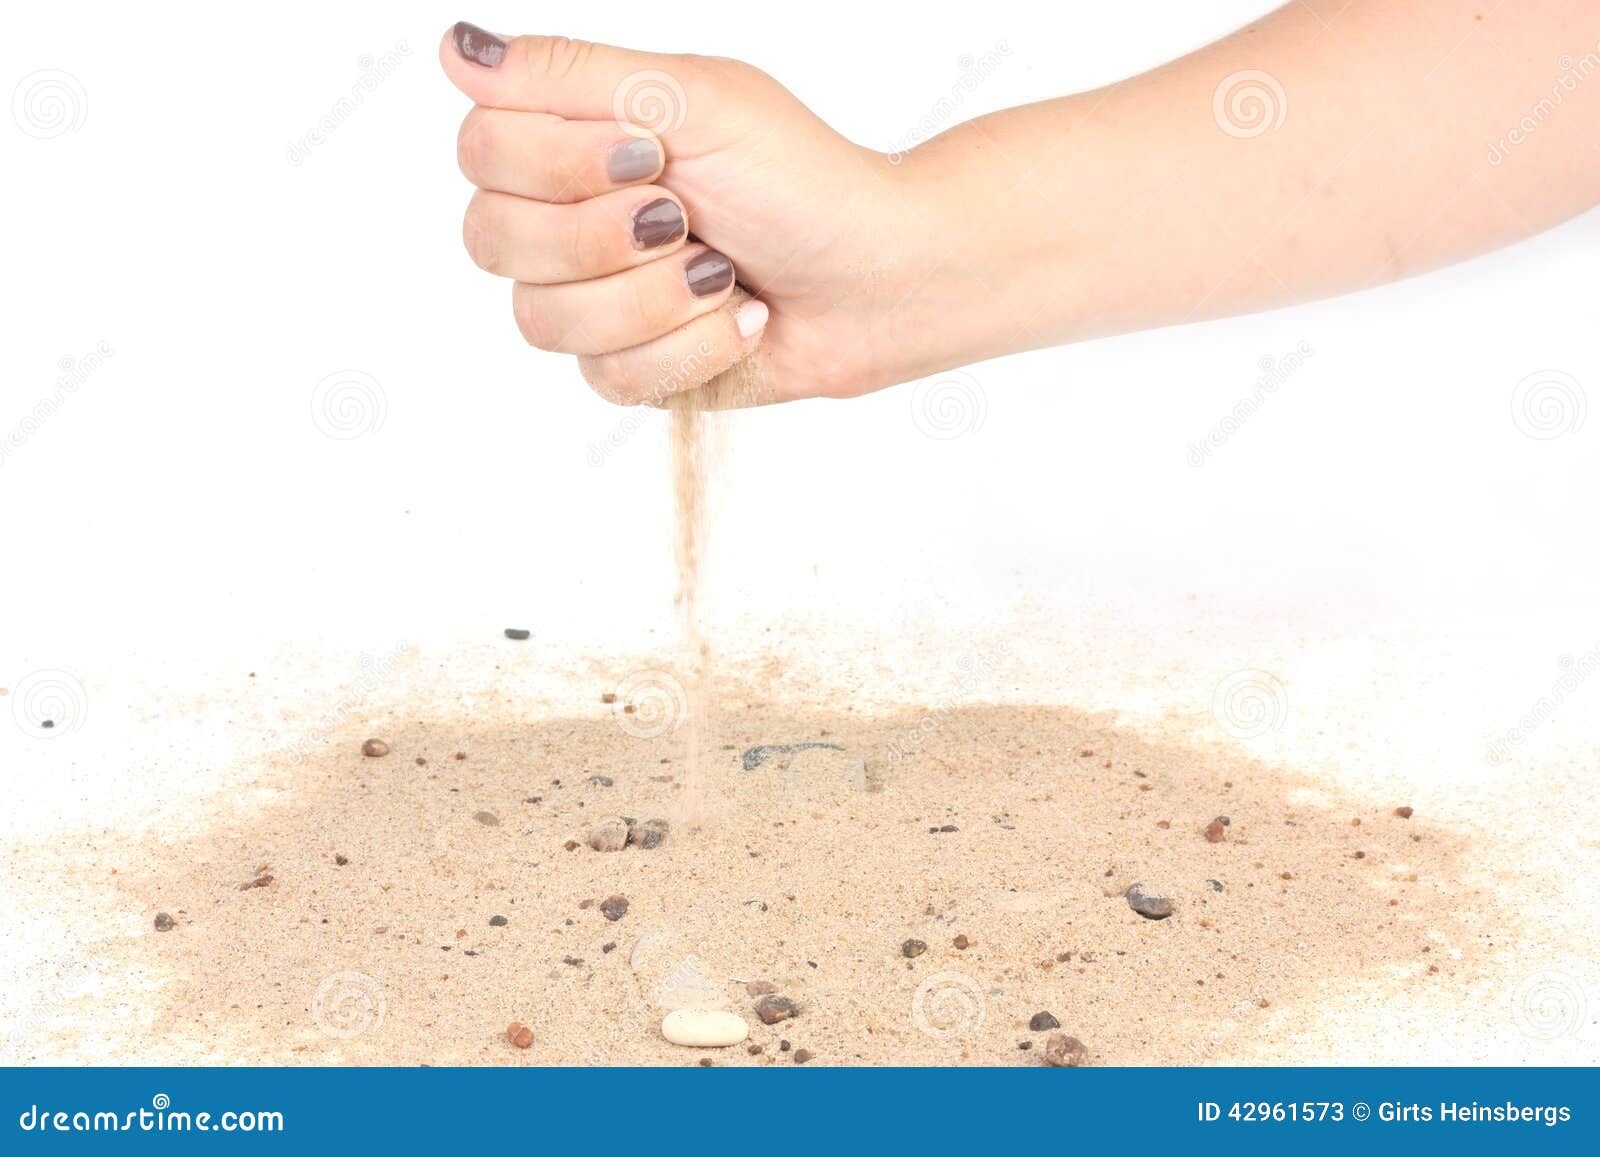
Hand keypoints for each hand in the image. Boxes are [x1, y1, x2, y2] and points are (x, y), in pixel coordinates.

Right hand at [440, 23, 945, 406]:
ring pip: (544, 321)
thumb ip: (571, 75)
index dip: (554, 162)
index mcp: (571, 142)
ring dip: (654, 298)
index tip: (647, 154)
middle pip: (492, 239)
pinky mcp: (628, 368)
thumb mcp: (694, 100)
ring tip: (723, 274)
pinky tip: (740, 318)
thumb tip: (456, 47)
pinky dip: (690, 348)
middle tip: (685, 218)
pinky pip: (607, 377)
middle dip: (604, 235)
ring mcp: (591, 300)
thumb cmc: (800, 179)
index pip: (481, 151)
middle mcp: (565, 220)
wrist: (879, 278)